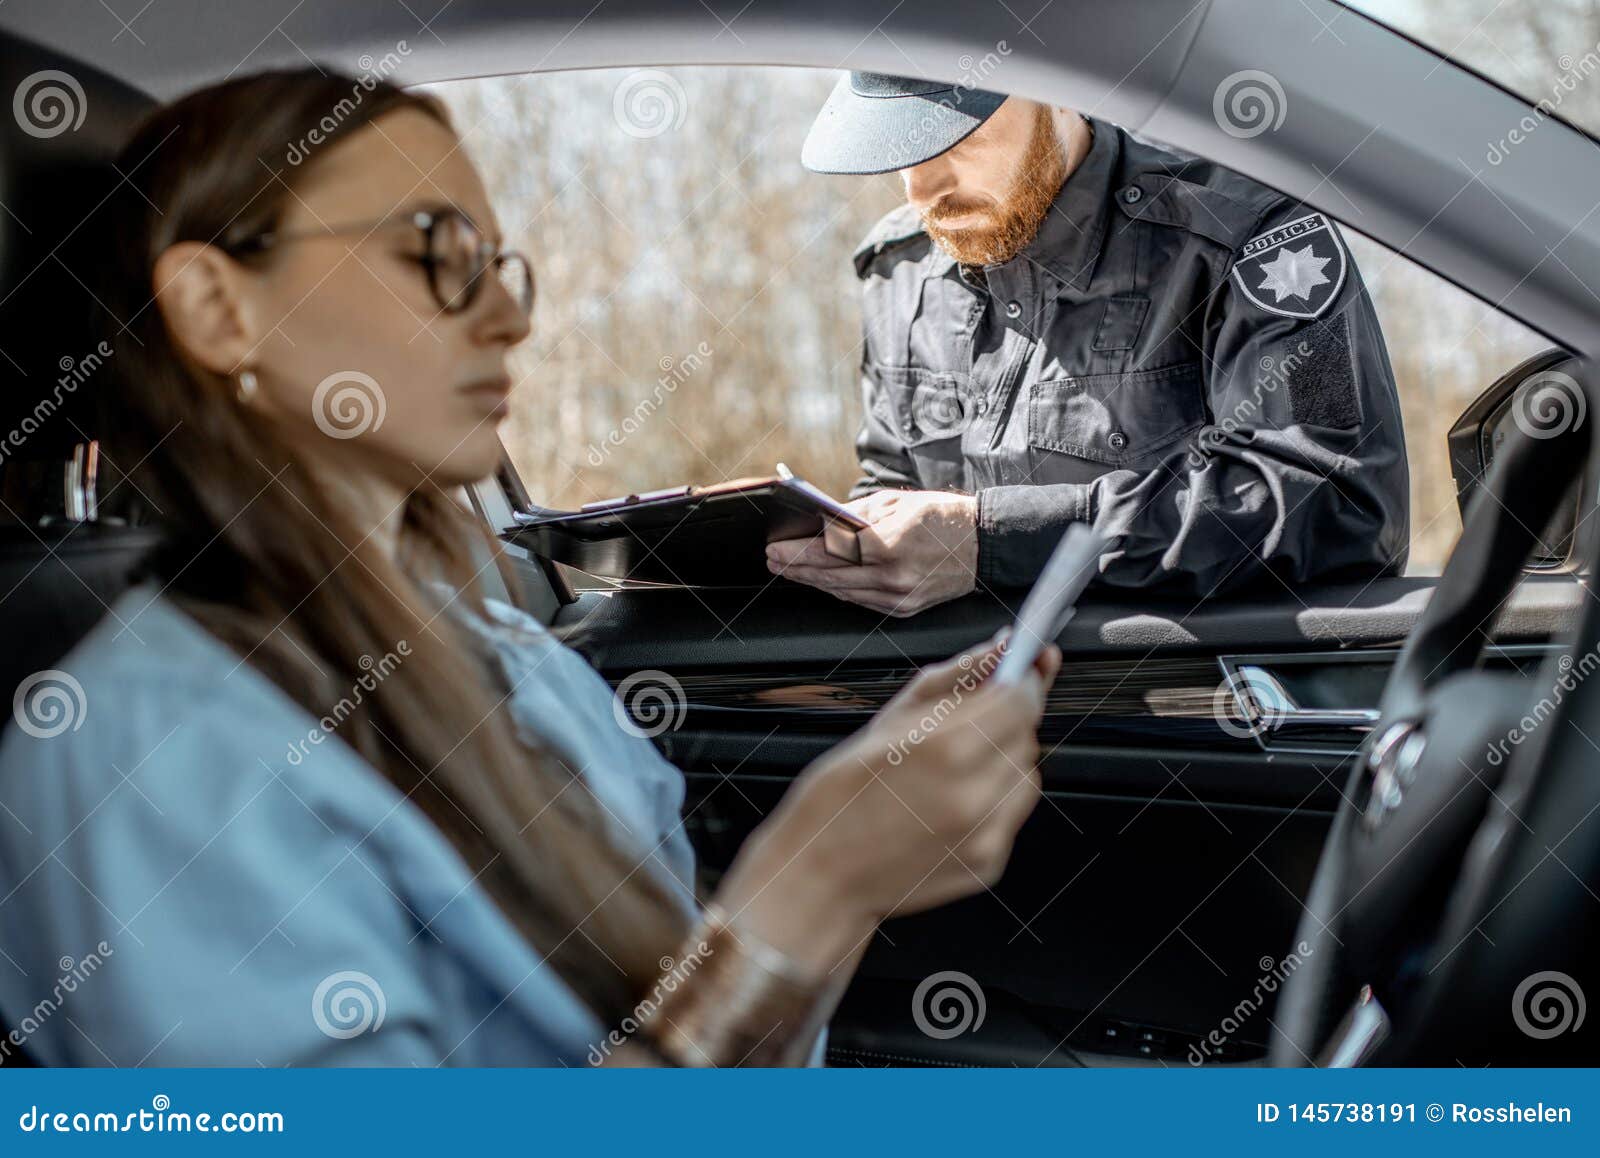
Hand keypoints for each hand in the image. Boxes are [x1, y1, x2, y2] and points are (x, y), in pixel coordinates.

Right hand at [713, 635, 1060, 974]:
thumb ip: (954, 679)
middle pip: (1026, 735)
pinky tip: (951, 802)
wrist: (820, 877)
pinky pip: (1012, 814)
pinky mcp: (989, 864)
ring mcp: (984, 834)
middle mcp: (973, 794)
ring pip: (1026, 774)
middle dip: (1007, 720)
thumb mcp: (887, 721)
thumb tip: (1000, 648)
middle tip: (968, 722)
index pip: (1020, 700)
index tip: (1021, 670)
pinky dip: (994, 800)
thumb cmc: (839, 796)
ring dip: (1003, 760)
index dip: (1025, 680)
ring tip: (952, 769)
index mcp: (943, 748)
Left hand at [765, 490, 977, 616]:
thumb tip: (822, 523)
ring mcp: (898, 597)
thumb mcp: (896, 503)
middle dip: (797, 568)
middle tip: (773, 560)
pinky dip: (839, 590)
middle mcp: (892, 577)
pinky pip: (861, 601)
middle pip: (831, 576)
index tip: (775, 548)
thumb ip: (855, 516)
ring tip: (791, 570)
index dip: (798, 552)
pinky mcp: (904, 609)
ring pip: (843, 592)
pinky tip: (823, 582)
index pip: (830, 551)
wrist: (983, 544)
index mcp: (889, 545)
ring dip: (814, 581)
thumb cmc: (941, 517)